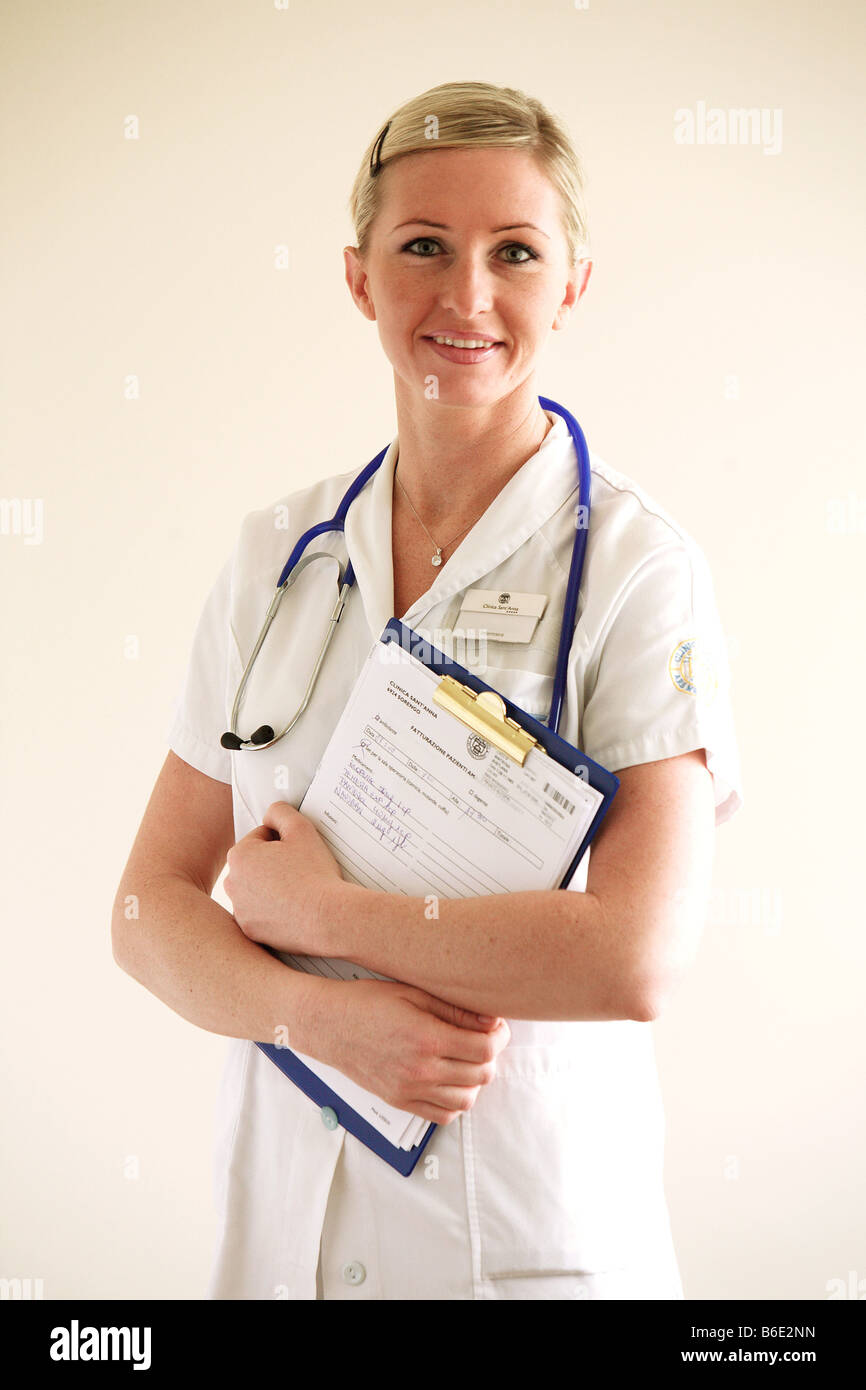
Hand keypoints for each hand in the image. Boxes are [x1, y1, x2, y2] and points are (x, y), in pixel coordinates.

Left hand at [224, 801, 343, 953]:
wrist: (326, 917)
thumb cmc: (314, 873)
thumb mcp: (301, 829)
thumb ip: (281, 812)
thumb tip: (271, 813)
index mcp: (239, 856)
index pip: (260, 838)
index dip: (283, 841)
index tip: (298, 852)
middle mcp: (231, 884)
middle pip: (255, 865)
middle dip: (273, 865)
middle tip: (299, 871)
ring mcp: (240, 911)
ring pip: (257, 891)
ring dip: (272, 888)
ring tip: (297, 893)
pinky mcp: (250, 932)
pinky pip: (261, 915)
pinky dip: (273, 912)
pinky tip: (293, 911)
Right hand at [325, 978, 510, 1124]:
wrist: (329, 1025)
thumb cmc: (367, 1003)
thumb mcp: (413, 993)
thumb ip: (454, 1009)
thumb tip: (490, 1020)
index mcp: (427, 1038)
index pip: (484, 1049)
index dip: (500, 1037)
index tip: (497, 1028)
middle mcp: (420, 1070)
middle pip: (481, 1075)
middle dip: (491, 1056)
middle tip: (484, 1039)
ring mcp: (409, 1090)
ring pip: (466, 1100)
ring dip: (476, 1081)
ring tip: (468, 1061)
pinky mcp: (400, 1101)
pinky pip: (441, 1115)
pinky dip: (455, 1103)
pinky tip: (452, 1082)